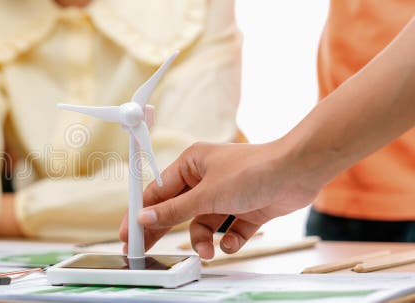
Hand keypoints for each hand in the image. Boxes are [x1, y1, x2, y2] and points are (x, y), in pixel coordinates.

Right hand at [119, 140, 321, 258]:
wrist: (299, 170)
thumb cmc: (254, 170)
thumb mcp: (207, 195)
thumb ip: (174, 210)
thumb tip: (145, 217)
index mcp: (191, 165)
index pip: (157, 192)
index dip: (142, 213)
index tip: (129, 234)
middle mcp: (206, 178)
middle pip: (177, 209)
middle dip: (166, 229)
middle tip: (148, 250)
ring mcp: (227, 194)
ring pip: (203, 224)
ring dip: (203, 239)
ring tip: (208, 250)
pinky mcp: (247, 209)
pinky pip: (229, 230)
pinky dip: (229, 240)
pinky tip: (231, 243)